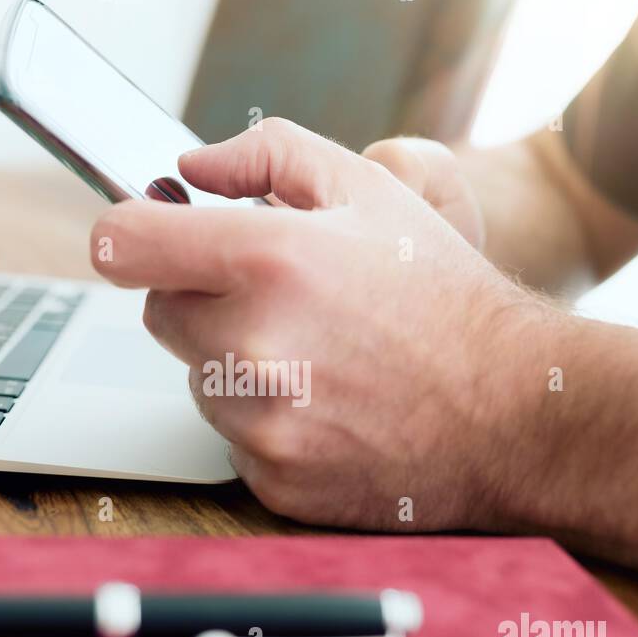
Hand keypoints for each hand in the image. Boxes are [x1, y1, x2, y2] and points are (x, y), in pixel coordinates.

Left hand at [89, 119, 562, 529]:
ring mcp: (259, 425)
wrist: (516, 412)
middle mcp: (250, 348)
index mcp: (266, 262)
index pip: (121, 245)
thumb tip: (189, 168)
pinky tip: (329, 407)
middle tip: (278, 296)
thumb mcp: (370, 189)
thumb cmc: (445, 296)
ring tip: (320, 357)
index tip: (144, 235)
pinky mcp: (273, 482)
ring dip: (235, 364)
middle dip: (203, 298)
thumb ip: (266, 154)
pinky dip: (265, 423)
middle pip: (160, 313)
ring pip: (198, 380)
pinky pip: (233, 440)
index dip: (131, 233)